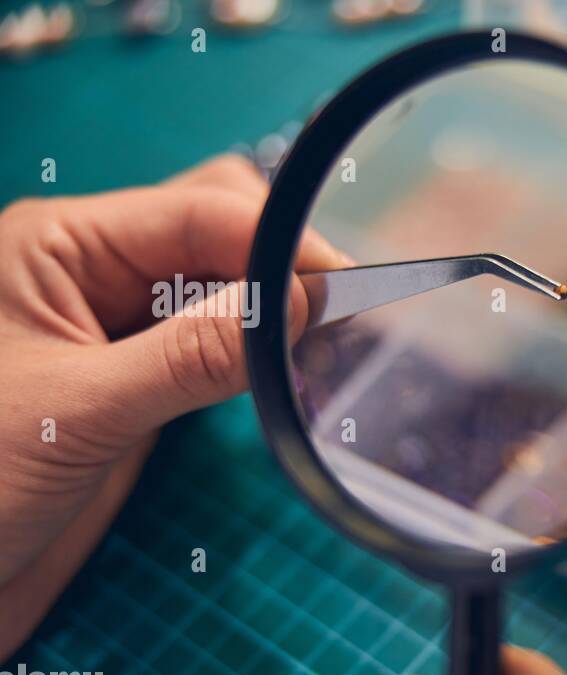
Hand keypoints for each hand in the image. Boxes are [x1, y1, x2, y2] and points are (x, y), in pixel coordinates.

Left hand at [0, 156, 351, 654]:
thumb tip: (300, 304)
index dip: (280, 244)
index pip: (200, 212)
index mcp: (59, 248)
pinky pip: (210, 344)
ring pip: (220, 287)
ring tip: (324, 353)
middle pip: (216, 232)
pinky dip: (254, 354)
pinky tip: (286, 376)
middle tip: (341, 324)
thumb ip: (192, 355)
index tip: (349, 292)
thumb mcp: (81, 411)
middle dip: (281, 266)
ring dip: (274, 312)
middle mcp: (90, 272)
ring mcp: (114, 326)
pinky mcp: (135, 381)